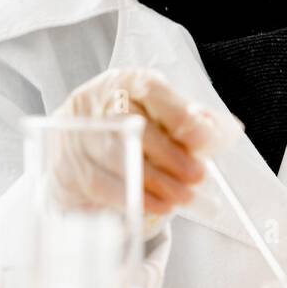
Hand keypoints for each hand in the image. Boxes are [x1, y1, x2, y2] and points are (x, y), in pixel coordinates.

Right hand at [49, 67, 241, 217]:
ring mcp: (74, 132)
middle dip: (170, 158)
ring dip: (152, 184)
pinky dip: (128, 199)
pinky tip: (150, 206)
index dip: (179, 115)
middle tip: (196, 178)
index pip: (151, 90)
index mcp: (125, 81)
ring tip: (179, 199)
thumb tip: (224, 132)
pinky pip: (96, 185)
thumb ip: (192, 120)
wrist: (80, 137)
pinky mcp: (62, 164)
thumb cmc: (132, 125)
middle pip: (133, 128)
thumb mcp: (162, 112)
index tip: (204, 139)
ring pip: (114, 160)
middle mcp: (94, 101)